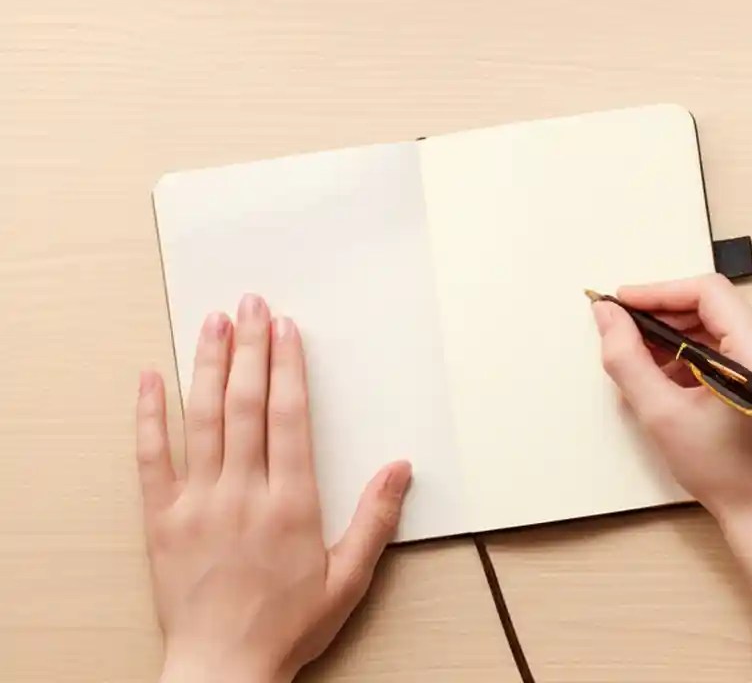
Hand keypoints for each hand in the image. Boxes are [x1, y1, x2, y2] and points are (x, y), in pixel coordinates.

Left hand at [135, 294, 411, 682]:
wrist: (224, 668)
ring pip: (202, 419)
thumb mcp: (350, 577)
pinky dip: (150, 415)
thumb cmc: (288, 625)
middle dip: (250, 348)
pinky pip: (151, 457)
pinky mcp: (162, 519)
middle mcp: (242, 493)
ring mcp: (198, 503)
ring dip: (209, 366)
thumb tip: (401, 467)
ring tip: (213, 322)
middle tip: (251, 305)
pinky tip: (153, 378)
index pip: (289, 418)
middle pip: (246, 405)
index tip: (285, 329)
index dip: (287, 366)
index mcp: (291, 504)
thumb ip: (376, 518)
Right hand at [591, 274, 751, 536]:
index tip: (624, 303)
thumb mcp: (661, 415)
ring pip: (731, 328)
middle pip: (720, 309)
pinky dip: (711, 355)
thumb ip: (627, 358)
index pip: (708, 293)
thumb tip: (608, 315)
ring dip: (689, 339)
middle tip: (630, 334)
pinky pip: (747, 348)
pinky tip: (683, 379)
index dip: (659, 293)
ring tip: (651, 363)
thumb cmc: (724, 476)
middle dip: (670, 319)